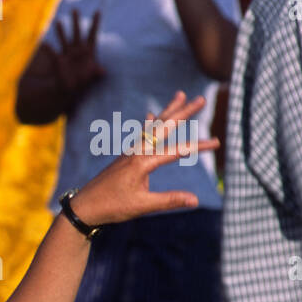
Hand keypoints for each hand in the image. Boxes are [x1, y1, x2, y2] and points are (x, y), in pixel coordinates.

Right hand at [52, 9, 104, 100]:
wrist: (72, 89)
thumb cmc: (84, 81)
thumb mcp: (92, 76)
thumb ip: (96, 73)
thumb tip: (103, 72)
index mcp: (89, 51)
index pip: (93, 34)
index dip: (95, 23)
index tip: (98, 11)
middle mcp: (78, 49)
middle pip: (78, 32)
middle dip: (76, 21)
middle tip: (75, 9)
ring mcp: (68, 54)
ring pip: (64, 39)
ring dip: (61, 31)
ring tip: (58, 21)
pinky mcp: (59, 60)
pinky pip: (52, 53)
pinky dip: (48, 48)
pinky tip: (43, 43)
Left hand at [68, 91, 216, 225]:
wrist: (83, 207)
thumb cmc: (111, 207)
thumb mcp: (142, 206)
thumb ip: (168, 200)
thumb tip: (195, 200)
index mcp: (142, 162)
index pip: (176, 151)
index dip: (198, 146)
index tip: (218, 142)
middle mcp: (136, 152)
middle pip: (164, 127)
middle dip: (183, 112)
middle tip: (200, 99)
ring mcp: (129, 153)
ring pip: (153, 127)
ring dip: (168, 111)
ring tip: (179, 95)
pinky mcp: (125, 157)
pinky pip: (141, 134)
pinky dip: (150, 123)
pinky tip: (151, 115)